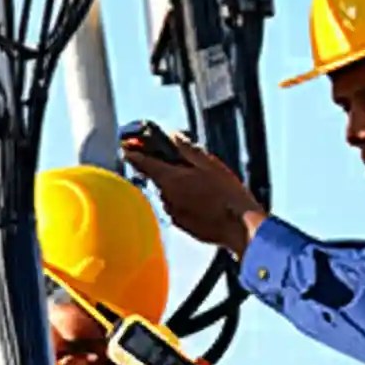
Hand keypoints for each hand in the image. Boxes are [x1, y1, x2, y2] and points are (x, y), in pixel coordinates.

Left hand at [121, 132, 265, 256]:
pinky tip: (204, 201)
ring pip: (168, 194)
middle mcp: (167, 197)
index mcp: (171, 179)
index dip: (133, 154)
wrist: (238, 227)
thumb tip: (175, 136)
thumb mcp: (210, 164)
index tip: (126, 148)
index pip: (144, 163)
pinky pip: (177, 207)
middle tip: (182, 165)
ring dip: (177, 187)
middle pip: (157, 178)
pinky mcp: (182, 225)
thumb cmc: (227, 195)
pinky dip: (185, 201)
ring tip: (201, 185)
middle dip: (165, 170)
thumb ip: (188, 149)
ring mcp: (173, 213)